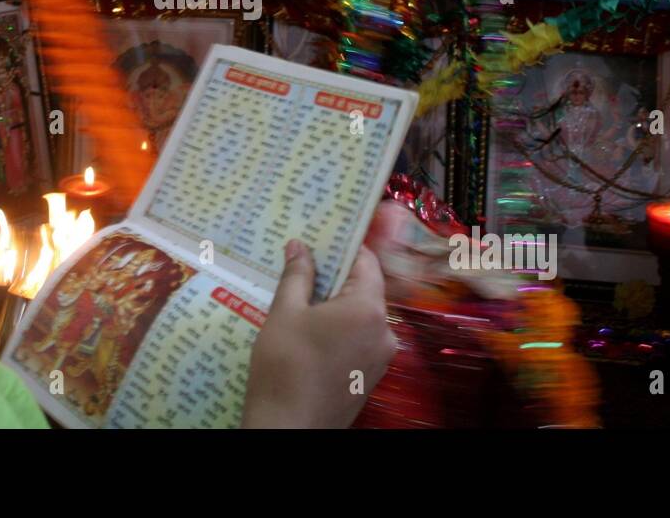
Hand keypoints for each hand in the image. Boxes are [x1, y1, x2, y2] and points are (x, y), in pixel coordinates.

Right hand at [241, 240, 395, 428]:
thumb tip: (299, 246)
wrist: (288, 428)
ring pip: (362, 316)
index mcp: (368, 309)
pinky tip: (311, 334)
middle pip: (365, 289)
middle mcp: (385, 331)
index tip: (319, 241)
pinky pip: (360, 340)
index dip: (344, 248)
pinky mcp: (371, 377)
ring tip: (301, 302)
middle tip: (303, 269)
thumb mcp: (285, 313)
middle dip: (335, 277)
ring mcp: (381, 358)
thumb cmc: (285, 366)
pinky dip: (340, 330)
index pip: (366, 262)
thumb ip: (297, 275)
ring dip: (336, 306)